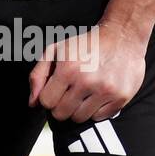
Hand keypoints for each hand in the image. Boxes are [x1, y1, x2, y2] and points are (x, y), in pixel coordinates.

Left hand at [28, 18, 147, 123]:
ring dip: (77, 109)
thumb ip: (38, 75)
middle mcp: (87, 82)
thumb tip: (32, 103)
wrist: (122, 37)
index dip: (48, 98)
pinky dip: (95, 110)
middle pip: (61, 114)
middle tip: (68, 93)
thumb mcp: (56, 50)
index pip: (46, 102)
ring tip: (83, 93)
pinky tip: (97, 94)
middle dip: (60, 106)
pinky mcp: (121, 98)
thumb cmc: (85, 44)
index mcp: (68, 69)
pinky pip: (99, 117)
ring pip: (79, 118)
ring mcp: (106, 91)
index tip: (55, 90)